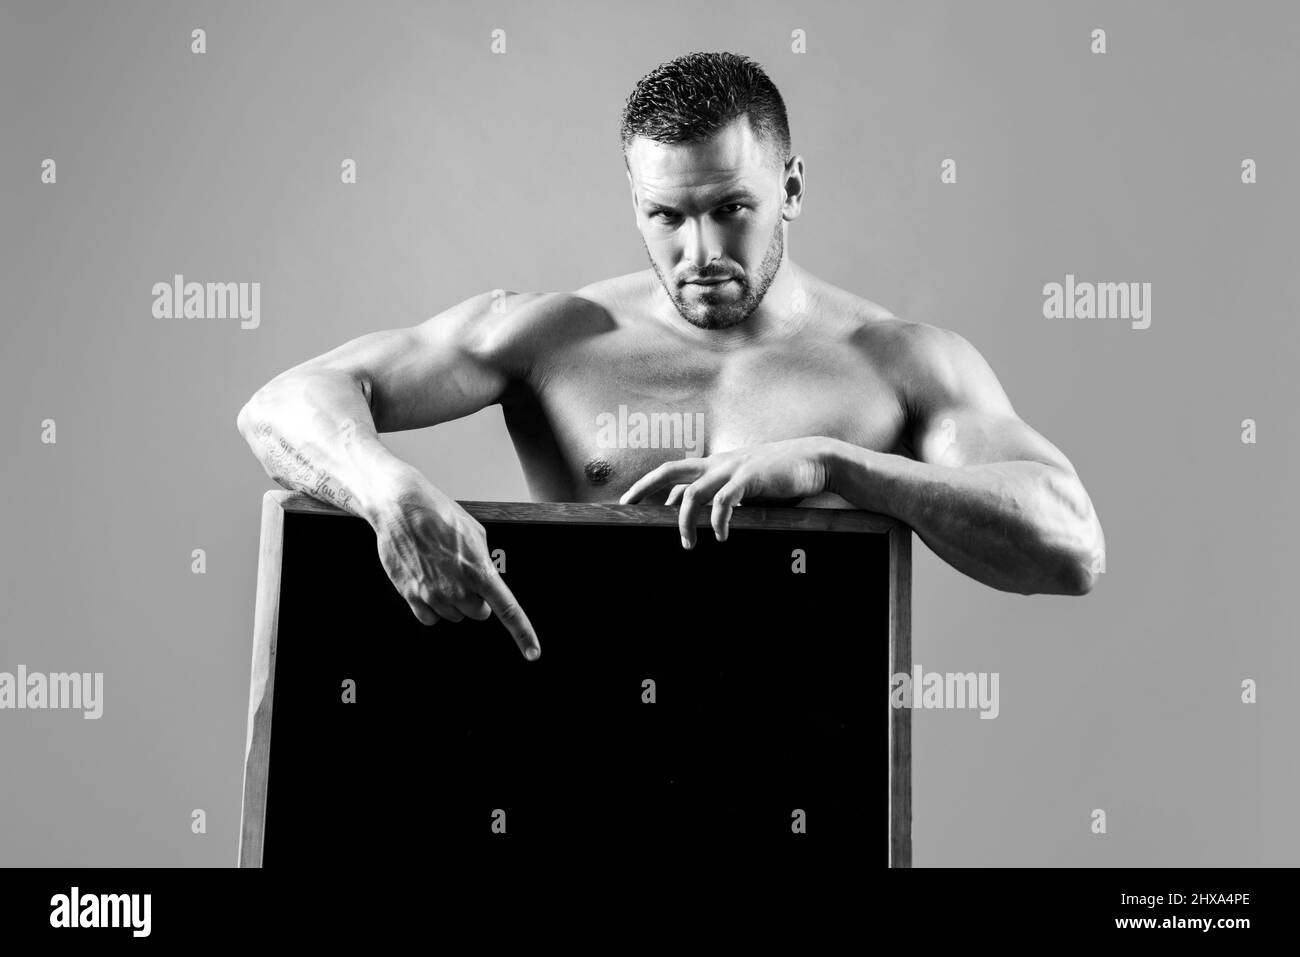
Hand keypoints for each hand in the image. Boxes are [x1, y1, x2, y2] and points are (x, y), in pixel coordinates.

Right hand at [371, 470, 539, 660]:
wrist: (401, 508)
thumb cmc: (438, 514)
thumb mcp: (475, 533)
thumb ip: (484, 563)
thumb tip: (487, 580)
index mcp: (480, 571)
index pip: (508, 610)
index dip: (523, 634)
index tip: (533, 653)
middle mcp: (457, 588)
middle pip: (478, 613)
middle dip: (476, 599)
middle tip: (463, 574)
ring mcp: (432, 595)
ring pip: (454, 616)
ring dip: (452, 601)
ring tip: (441, 570)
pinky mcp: (411, 597)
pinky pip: (430, 619)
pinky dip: (432, 608)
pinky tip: (428, 584)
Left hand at [619, 436, 834, 547]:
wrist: (814, 460)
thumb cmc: (781, 475)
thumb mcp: (747, 485)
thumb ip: (727, 496)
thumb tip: (711, 517)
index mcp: (716, 464)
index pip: (675, 474)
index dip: (651, 488)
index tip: (631, 504)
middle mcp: (718, 463)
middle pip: (671, 470)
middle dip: (646, 487)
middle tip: (628, 506)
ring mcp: (733, 468)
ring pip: (693, 493)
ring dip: (685, 521)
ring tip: (689, 544)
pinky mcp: (750, 477)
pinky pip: (724, 501)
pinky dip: (718, 521)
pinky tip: (721, 536)